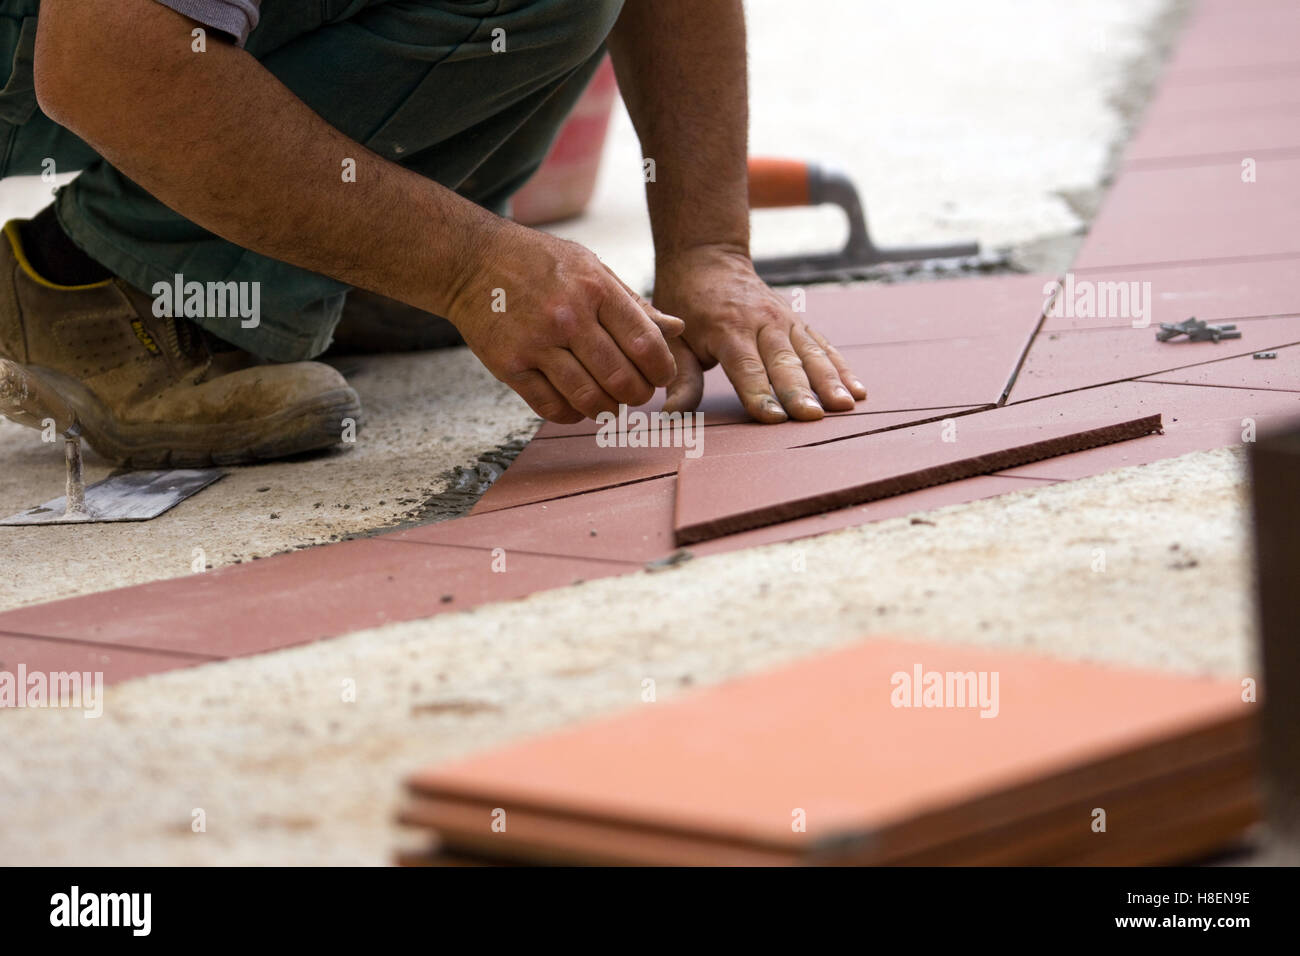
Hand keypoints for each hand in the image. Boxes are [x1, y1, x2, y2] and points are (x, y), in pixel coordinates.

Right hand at [447, 223, 683, 423]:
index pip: (645, 345)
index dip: (661, 371)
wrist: (471, 261)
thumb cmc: (540, 263)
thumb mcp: (591, 267)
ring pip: (588, 399)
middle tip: (637, 394)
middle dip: (638, 395)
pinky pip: (550, 407)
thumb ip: (633, 302)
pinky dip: (571, 415)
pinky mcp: (508, 365)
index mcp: (595, 289)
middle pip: (621, 378)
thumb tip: (677, 329)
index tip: (660, 377)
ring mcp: (535, 343)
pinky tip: (577, 406)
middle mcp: (567, 317)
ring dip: (607, 410)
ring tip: (610, 403)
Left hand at [652, 245, 866, 421]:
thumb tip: (672, 413)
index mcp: (728, 329)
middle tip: (814, 417)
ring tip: (846, 406)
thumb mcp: (676, 339)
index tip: (774, 418)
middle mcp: (762, 323)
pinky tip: (858, 391)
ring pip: (812, 354)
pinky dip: (842, 368)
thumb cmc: (686, 304)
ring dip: (831, 381)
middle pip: (784, 363)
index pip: (746, 368)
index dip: (760, 394)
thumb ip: (680, 378)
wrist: (708, 258)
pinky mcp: (799, 322)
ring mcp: (785, 320)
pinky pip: (824, 346)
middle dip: (800, 391)